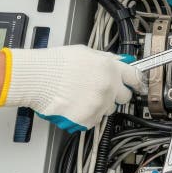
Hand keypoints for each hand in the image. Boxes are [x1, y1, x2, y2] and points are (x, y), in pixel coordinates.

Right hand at [0, 45, 142, 131]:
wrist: (35, 78)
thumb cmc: (55, 64)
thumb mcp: (86, 52)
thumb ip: (106, 59)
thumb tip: (119, 62)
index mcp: (111, 69)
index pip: (136, 77)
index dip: (135, 81)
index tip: (135, 84)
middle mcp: (108, 87)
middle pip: (125, 97)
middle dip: (116, 94)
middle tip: (101, 90)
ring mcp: (99, 104)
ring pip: (109, 109)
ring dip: (100, 104)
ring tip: (81, 95)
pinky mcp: (88, 118)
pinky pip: (94, 120)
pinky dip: (87, 115)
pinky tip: (75, 104)